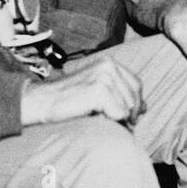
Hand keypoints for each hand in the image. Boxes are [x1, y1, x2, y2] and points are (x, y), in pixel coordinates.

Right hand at [20, 52, 143, 126]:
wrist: (42, 102)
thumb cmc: (69, 100)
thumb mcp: (97, 91)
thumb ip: (119, 94)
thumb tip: (145, 107)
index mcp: (109, 63)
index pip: (136, 85)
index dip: (136, 104)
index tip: (130, 118)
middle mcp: (108, 66)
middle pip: (135, 97)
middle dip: (130, 114)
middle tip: (117, 124)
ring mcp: (104, 77)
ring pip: (128, 108)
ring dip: (119, 120)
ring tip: (102, 120)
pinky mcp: (99, 90)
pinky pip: (119, 114)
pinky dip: (111, 121)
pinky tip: (96, 119)